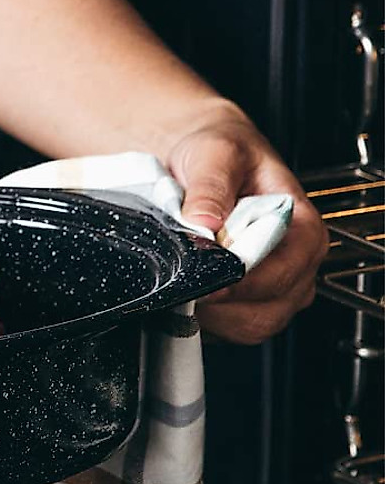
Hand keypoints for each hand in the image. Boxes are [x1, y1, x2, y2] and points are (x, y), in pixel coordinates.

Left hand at [164, 109, 327, 344]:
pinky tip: (182, 290)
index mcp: (301, 229)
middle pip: (264, 315)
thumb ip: (210, 186)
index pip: (279, 275)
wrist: (203, 160)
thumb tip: (205, 221)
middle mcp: (294, 265)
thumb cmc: (220, 155)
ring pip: (244, 328)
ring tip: (181, 282)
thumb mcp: (215, 153)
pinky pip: (223, 330)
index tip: (201, 279)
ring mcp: (271, 289)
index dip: (237, 283)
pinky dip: (198, 317)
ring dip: (207, 314)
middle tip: (181, 283)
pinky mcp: (242, 303)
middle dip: (219, 306)